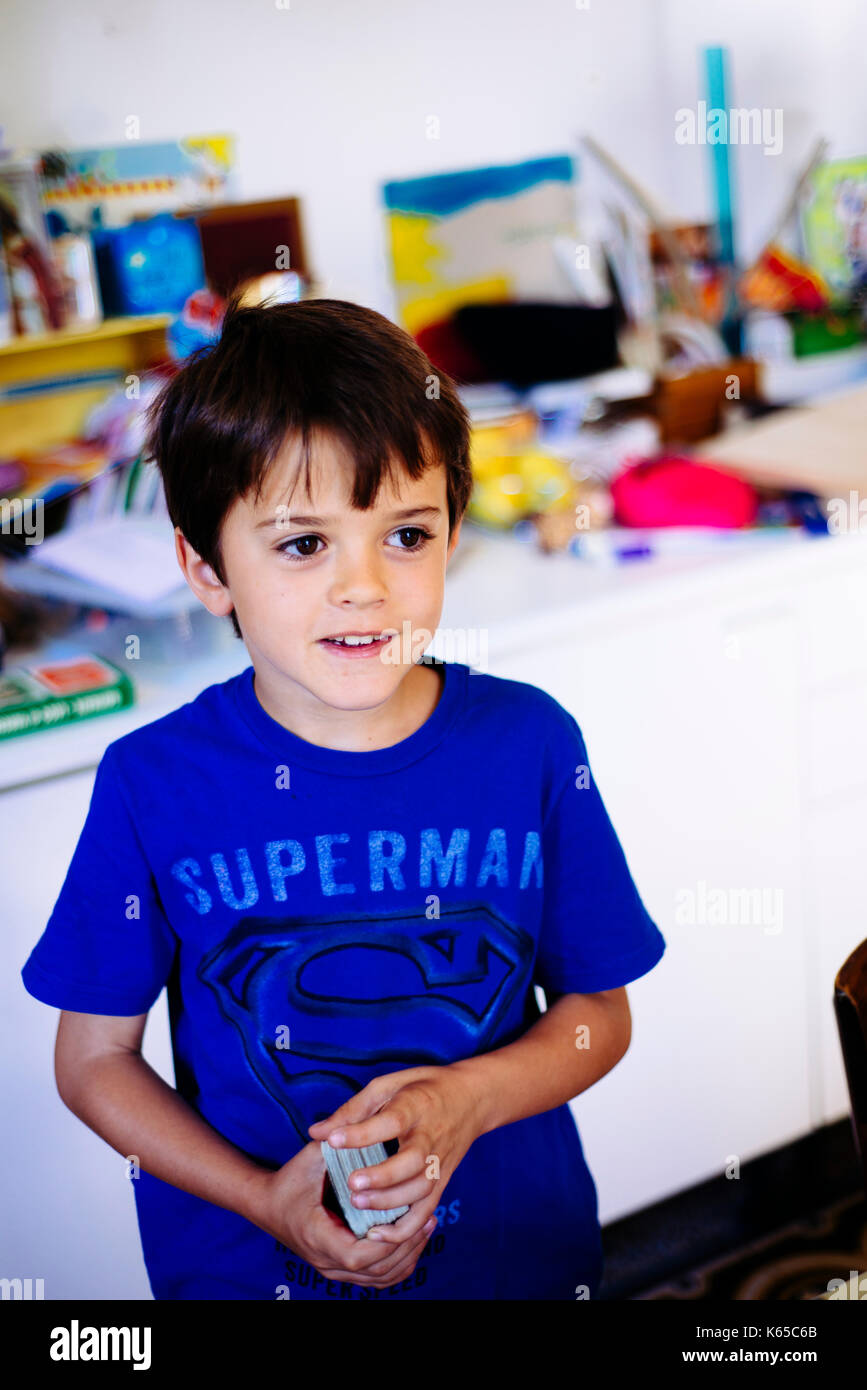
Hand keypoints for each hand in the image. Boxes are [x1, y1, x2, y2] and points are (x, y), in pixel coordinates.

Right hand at [248, 1140, 437, 1288]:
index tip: (404, 1217)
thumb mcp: (310, 1159)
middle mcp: (325, 1260)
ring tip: (427, 1228)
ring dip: (406, 1256)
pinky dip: (396, 1265)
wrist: (266, 1205)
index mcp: (318, 1236)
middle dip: (406, 1247)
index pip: (357, 1255)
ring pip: (377, 1278)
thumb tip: (363, 1126)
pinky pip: (374, 1278)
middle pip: (374, 1271)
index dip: (385, 1242)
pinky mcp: (338, 1268)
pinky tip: (413, 1242)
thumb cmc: (290, 1181)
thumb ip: (335, 1145)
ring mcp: (331, 1269)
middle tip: (430, 1219)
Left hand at [307, 1063, 481, 1248]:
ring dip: (389, 1201)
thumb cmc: (422, 1088)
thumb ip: (353, 1109)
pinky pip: (427, 1210)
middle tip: (351, 1183)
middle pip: (412, 1161)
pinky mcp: (442, 1181)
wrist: (473, 1098)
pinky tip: (379, 1234)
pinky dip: (407, 1229)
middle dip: (381, 1176)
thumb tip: (317, 1132)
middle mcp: (431, 1136)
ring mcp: (439, 1162)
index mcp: (416, 1106)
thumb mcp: (389, 1085)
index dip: (361, 1132)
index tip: (333, 1140)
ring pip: (420, 1189)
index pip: (391, 1121)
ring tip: (358, 1203)